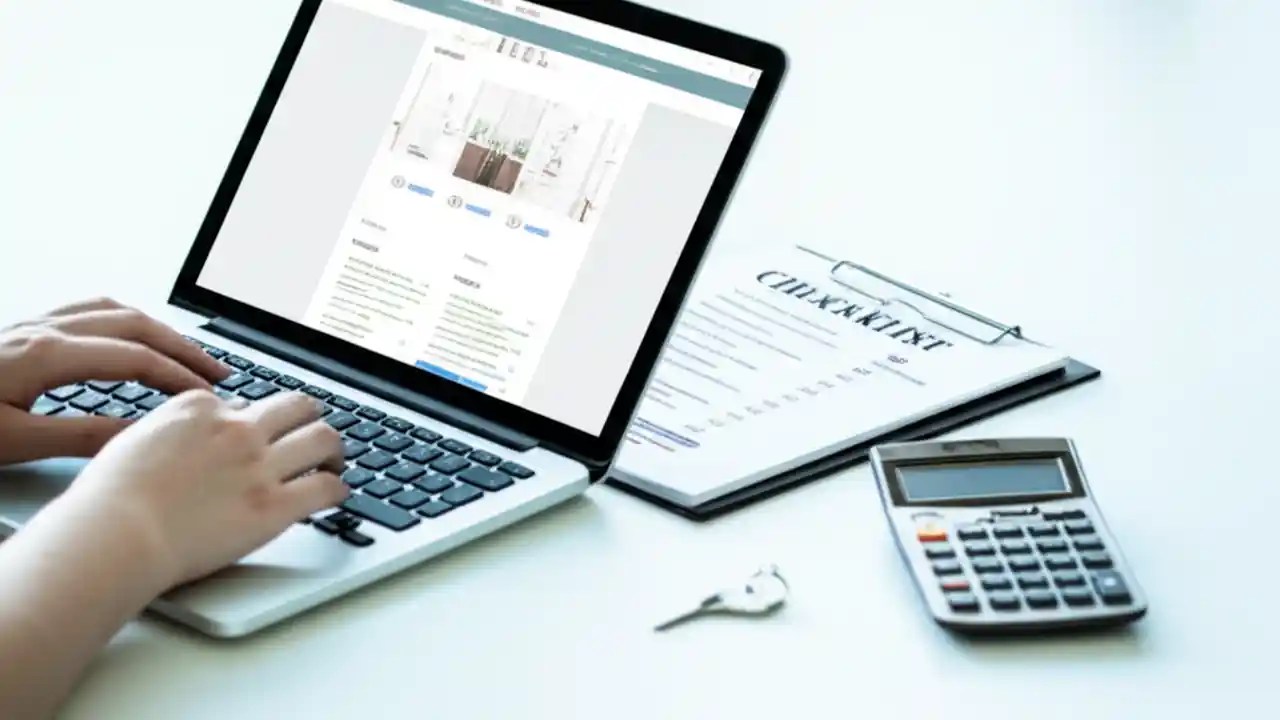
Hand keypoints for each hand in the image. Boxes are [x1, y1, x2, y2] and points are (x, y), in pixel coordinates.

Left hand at [0, 298, 228, 464]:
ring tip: (184, 352)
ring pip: (114, 311)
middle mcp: (45, 330)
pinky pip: (88, 310)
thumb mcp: (14, 440)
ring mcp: (33, 324)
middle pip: (134, 324)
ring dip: (157, 330)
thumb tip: (139, 434)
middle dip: (183, 347)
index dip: (179, 376)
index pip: (135, 358)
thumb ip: (79, 436)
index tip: (208, 395)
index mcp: (47, 354)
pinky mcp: (22, 330)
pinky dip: (125, 321)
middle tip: (217, 371)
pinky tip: (130, 335)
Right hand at [65, 390, 348, 586]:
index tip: (254, 438)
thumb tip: (200, 428)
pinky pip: (325, 488)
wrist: (118, 533)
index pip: (244, 404)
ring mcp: (259, 466)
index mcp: (199, 408)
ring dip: (334, 450)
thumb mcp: (135, 438)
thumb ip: (173, 427)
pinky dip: (338, 489)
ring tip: (334, 463)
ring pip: (323, 439)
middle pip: (296, 406)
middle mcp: (236, 429)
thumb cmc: (112, 497)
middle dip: (309, 419)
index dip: (252, 422)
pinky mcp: (274, 506)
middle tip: (313, 435)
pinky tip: (338, 495)